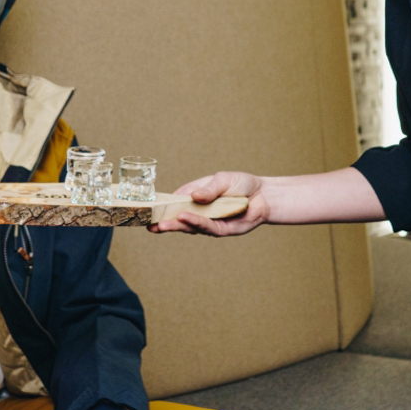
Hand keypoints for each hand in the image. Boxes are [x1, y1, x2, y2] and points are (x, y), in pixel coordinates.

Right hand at [151, 170, 268, 236]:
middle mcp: (200, 211)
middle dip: (164, 222)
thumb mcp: (222, 179)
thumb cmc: (242, 184)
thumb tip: (193, 196)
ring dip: (176, 225)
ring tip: (162, 224)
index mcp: (195, 197)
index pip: (174, 202)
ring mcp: (209, 222)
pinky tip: (184, 219)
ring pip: (189, 226)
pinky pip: (206, 227)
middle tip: (149, 225)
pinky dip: (195, 223)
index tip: (146, 210)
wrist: (264, 195)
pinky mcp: (221, 229)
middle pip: (178, 218)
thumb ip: (208, 188)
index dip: (161, 206)